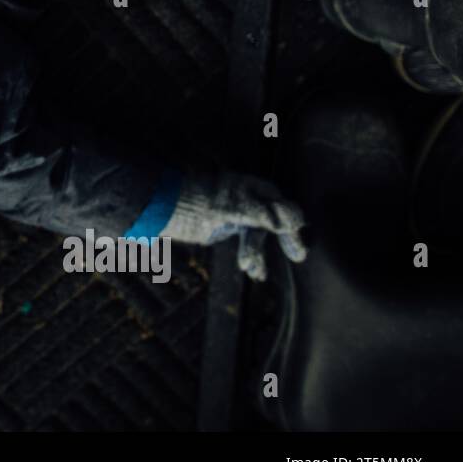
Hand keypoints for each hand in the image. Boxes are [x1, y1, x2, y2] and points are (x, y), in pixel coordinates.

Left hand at [165, 169, 307, 281]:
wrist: (164, 206)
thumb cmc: (198, 201)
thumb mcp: (229, 207)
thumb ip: (258, 214)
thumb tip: (286, 223)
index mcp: (251, 188)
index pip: (281, 204)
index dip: (291, 220)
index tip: (297, 241)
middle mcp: (249, 198)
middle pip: (276, 218)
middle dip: (286, 238)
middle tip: (298, 255)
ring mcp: (239, 212)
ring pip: (259, 234)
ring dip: (260, 253)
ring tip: (256, 274)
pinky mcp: (229, 224)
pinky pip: (247, 240)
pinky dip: (252, 256)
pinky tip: (253, 272)